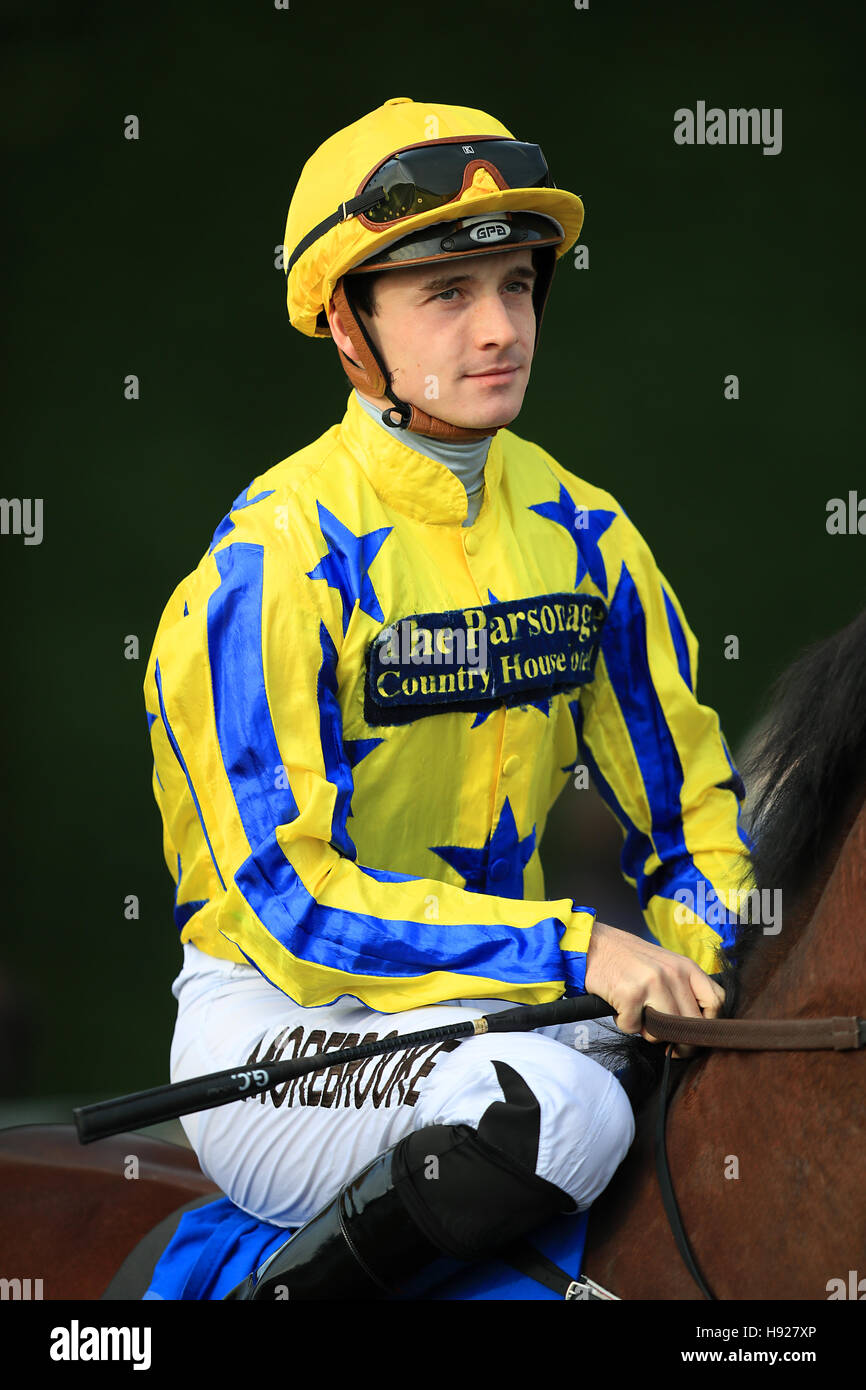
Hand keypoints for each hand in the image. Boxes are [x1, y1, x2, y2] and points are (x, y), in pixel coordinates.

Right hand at [584, 920, 724, 1058]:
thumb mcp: (666, 965)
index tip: (696, 1034)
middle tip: (669, 1045)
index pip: (716, 1001)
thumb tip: (696, 1027)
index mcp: (686, 967)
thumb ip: (683, 988)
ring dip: (649, 1033)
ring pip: (664, 1031)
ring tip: (638, 1017)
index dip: (709, 1025)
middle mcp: (673, 974)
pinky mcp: (630, 994)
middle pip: (692, 1024)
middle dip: (681, 1043)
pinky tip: (620, 1009)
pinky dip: (624, 1024)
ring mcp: (652, 983)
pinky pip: (633, 1027)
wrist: (593, 945)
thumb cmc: (629, 959)